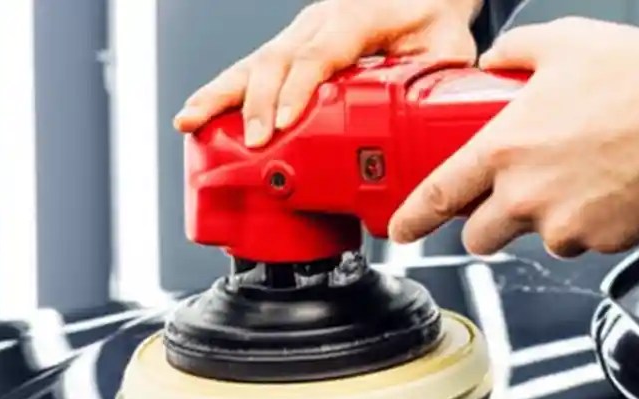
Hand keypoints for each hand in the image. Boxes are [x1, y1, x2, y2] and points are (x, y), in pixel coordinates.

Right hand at [173, 0, 482, 146]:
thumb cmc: (432, 18)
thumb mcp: (448, 46)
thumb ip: (436, 79)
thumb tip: (429, 122)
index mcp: (357, 16)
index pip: (319, 54)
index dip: (296, 90)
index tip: (282, 124)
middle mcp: (319, 20)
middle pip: (275, 59)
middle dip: (256, 103)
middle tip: (253, 142)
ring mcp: (299, 32)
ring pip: (253, 62)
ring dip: (220, 95)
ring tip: (190, 122)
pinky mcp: (288, 48)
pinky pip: (250, 69)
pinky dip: (222, 94)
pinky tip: (195, 115)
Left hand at [389, 18, 638, 257]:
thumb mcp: (560, 43)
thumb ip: (512, 54)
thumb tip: (495, 61)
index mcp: (504, 149)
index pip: (437, 197)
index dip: (412, 220)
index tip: (401, 231)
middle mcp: (528, 194)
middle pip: (479, 237)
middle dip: (485, 223)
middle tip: (507, 198)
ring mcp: (566, 223)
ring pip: (536, 238)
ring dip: (545, 219)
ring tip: (577, 178)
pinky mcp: (603, 240)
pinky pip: (583, 241)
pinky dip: (590, 223)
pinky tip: (608, 186)